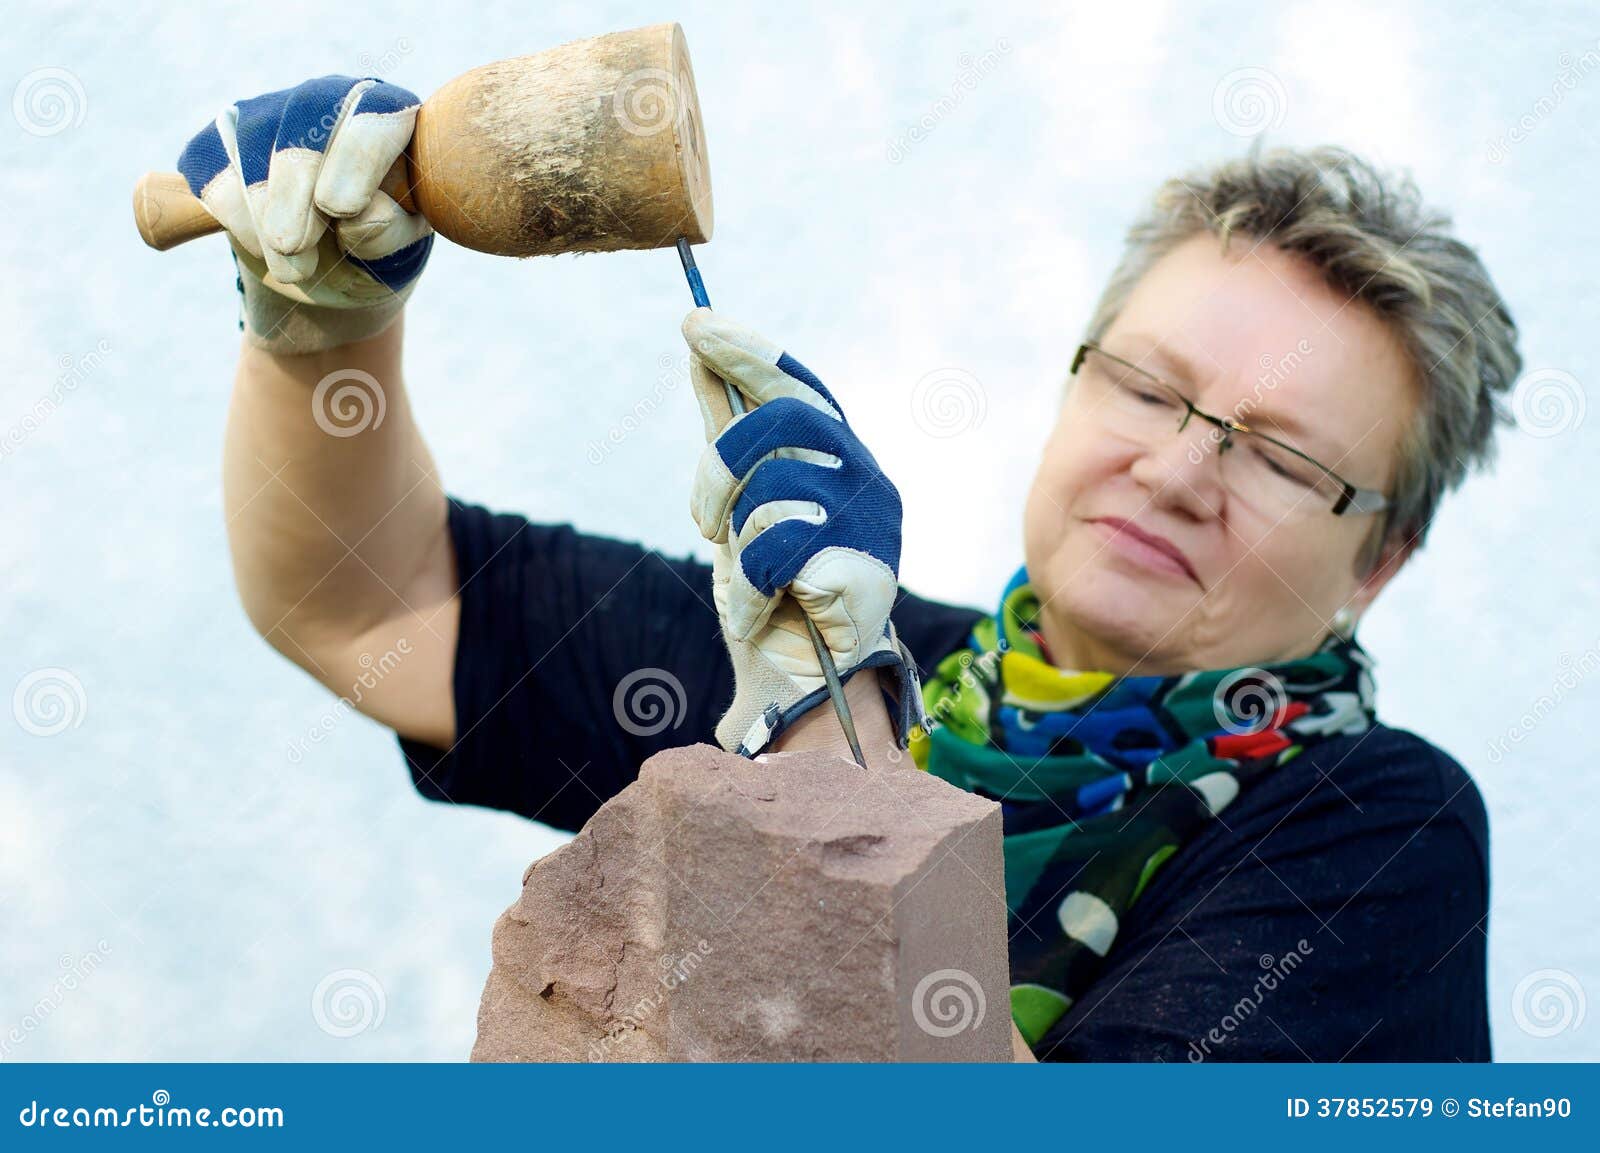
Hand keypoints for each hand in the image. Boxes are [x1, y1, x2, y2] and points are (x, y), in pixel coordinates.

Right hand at [177, 76, 433, 352]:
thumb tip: (363, 214)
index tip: (341, 209)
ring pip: (249, 146)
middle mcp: (327, 101)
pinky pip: (212, 172)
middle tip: (295, 248)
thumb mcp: (398, 254)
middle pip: (300, 122)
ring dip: (265, 217)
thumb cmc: (375, 253)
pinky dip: (236, 220)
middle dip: (292, 189)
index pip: (372, 117)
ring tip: (294, 270)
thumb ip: (388, 233)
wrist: (328, 271)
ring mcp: (268, 115)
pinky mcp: (220, 143)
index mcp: (389, 118)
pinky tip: (265, 251)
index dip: (354, 158)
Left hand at [682, 308, 924, 755]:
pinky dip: (753, 595)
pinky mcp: (867, 569)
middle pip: (782, 421)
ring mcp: (873, 522)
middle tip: (704, 524)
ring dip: (739, 551)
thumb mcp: (738, 502)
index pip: (798, 386)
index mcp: (839, 458)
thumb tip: (700, 342)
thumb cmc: (774, 592)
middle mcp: (865, 478)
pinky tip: (770, 615)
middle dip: (721, 468)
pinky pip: (776, 555)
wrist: (800, 681)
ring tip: (754, 591)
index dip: (748, 352)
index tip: (694, 324)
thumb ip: (726, 429)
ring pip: (770, 495)